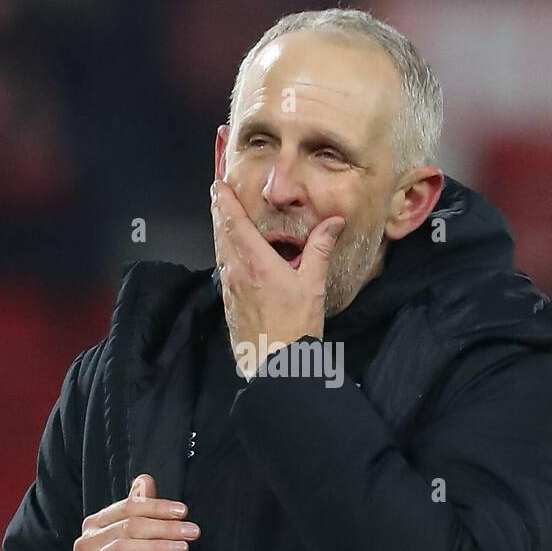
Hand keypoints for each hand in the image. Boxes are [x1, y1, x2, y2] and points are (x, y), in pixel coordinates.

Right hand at [73, 474, 197, 550]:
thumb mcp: (134, 544)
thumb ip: (139, 513)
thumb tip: (145, 479)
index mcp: (95, 526)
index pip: (128, 508)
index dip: (157, 507)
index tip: (184, 511)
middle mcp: (86, 544)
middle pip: (129, 527)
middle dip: (164, 527)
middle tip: (193, 531)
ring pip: (124, 549)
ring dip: (158, 546)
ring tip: (184, 548)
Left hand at [210, 179, 345, 377]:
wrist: (277, 365)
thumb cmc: (295, 326)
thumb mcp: (313, 284)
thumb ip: (319, 249)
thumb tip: (333, 222)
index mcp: (256, 263)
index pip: (235, 223)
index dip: (225, 202)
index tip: (219, 185)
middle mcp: (236, 273)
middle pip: (222, 234)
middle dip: (219, 212)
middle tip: (218, 194)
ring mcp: (230, 290)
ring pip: (221, 252)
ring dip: (221, 233)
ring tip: (224, 219)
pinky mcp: (230, 305)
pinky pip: (224, 271)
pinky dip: (225, 254)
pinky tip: (234, 257)